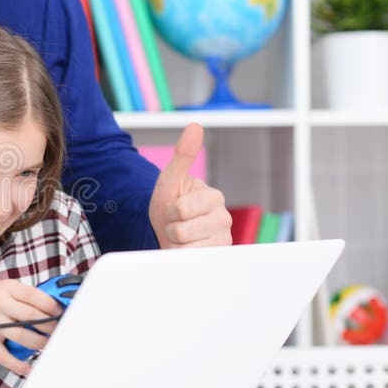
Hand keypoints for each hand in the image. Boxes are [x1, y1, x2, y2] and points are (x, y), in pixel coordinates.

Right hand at [0, 280, 63, 375]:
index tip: (61, 312)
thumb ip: (26, 296)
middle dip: (50, 325)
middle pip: (31, 317)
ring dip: (40, 343)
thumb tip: (55, 307)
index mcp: (6, 289)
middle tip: (59, 329)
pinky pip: (5, 356)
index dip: (51, 305)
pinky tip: (29, 368)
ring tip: (49, 343)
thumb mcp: (5, 289)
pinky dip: (18, 365)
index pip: (34, 296)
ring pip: (22, 336)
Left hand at [148, 123, 231, 248]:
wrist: (164, 230)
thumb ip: (183, 155)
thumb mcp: (170, 179)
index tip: (175, 209)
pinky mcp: (217, 258)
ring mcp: (222, 241)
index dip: (170, 211)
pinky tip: (186, 250)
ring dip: (175, 244)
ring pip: (185, 248)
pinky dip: (180, 257)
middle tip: (176, 224)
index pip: (181, 210)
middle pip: (182, 231)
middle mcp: (223, 219)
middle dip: (171, 228)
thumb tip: (195, 125)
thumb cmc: (169, 203)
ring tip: (180, 237)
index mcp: (214, 197)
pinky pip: (190, 261)